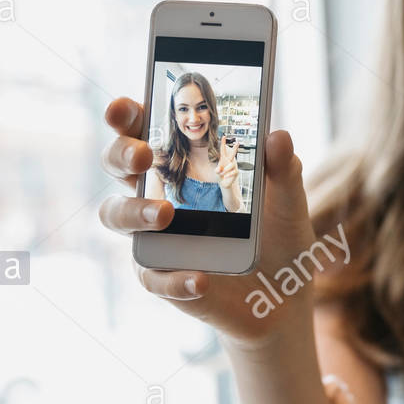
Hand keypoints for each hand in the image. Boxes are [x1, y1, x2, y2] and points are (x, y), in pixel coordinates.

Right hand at [98, 96, 320, 343]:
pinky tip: (201, 278)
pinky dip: (174, 279)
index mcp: (184, 164)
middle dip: (121, 154)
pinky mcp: (162, 277)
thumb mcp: (288, 201)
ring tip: (164, 215)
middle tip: (143, 156)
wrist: (284, 295)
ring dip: (133, 211)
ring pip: (116, 216)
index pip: (145, 129)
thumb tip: (278, 136)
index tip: (126, 108)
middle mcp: (159, 194)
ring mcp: (155, 237)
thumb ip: (283, 169)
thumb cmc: (278, 236)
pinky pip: (153, 277)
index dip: (128, 116)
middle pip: (118, 165)